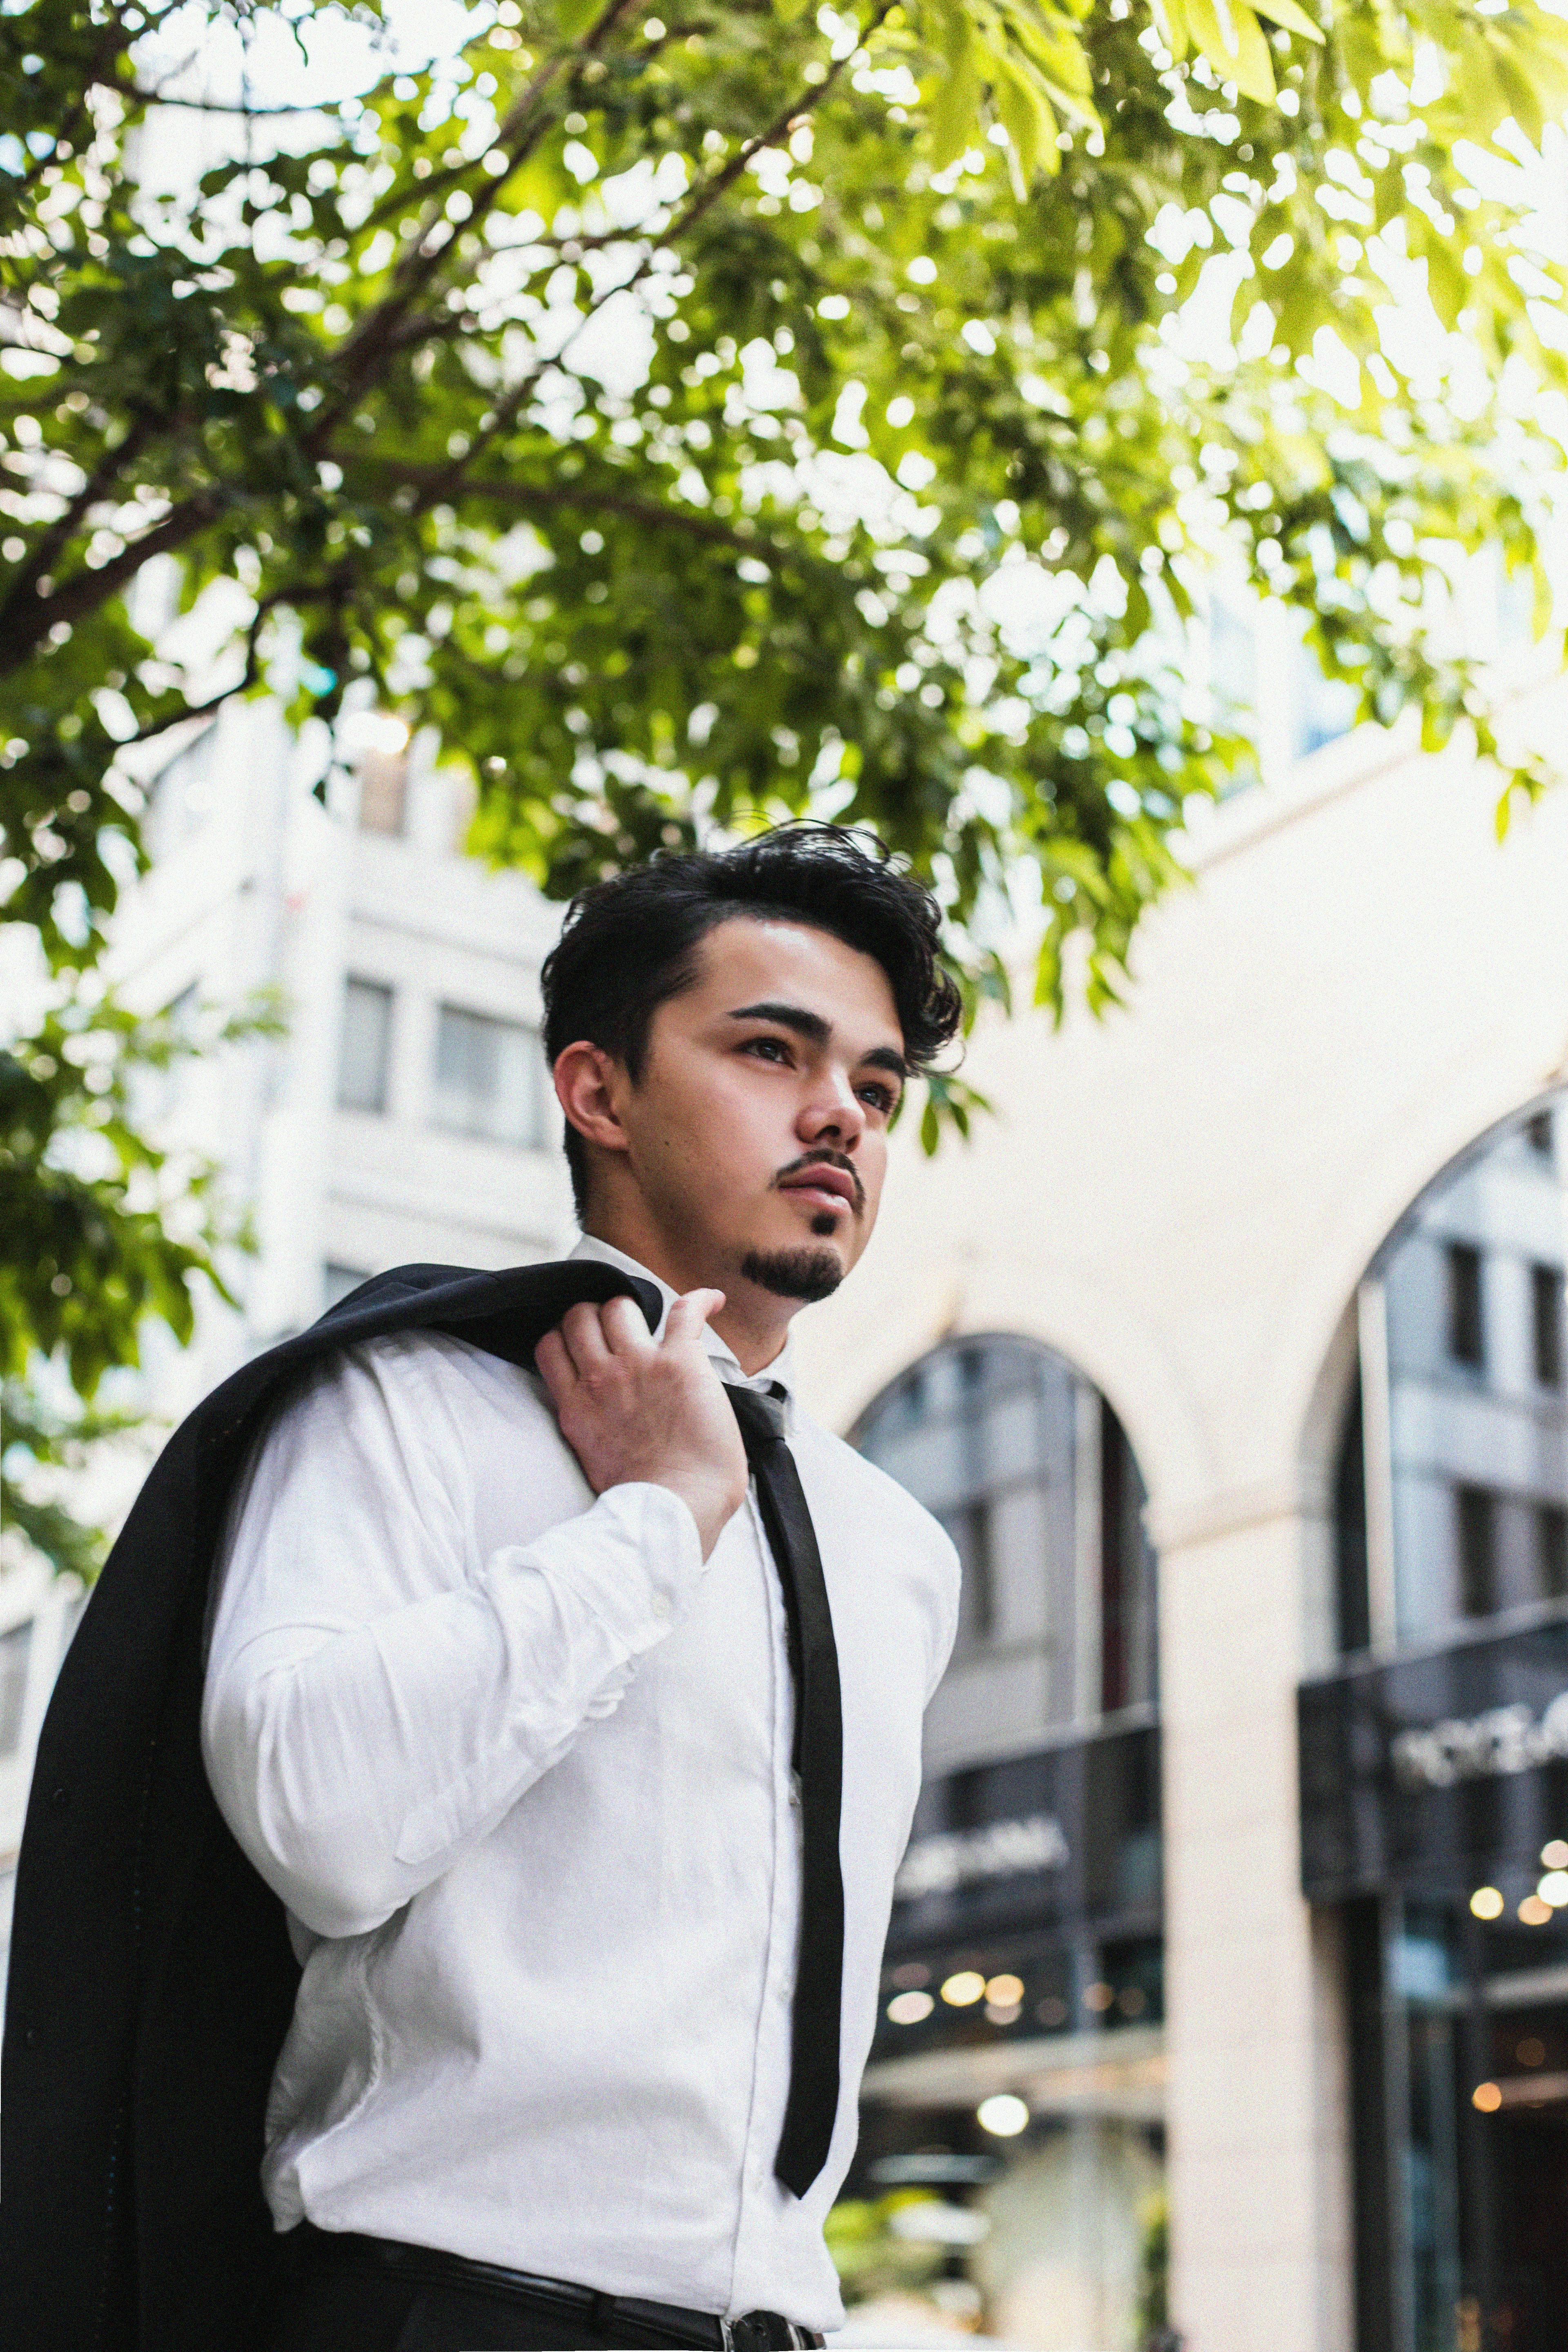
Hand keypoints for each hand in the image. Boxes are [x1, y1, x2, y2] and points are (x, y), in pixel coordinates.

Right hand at [534, 1290, 749, 1559]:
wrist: (676, 1506)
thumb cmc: (642, 1497)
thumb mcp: (590, 1456)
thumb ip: (587, 1422)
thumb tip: (598, 1411)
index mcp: (576, 1404)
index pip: (550, 1345)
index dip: (565, 1336)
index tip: (584, 1342)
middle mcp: (600, 1377)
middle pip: (580, 1316)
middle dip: (595, 1317)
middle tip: (617, 1330)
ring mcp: (638, 1364)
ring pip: (619, 1306)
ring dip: (634, 1309)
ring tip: (653, 1323)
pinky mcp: (679, 1361)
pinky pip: (685, 1311)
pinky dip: (701, 1301)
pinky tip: (713, 1302)